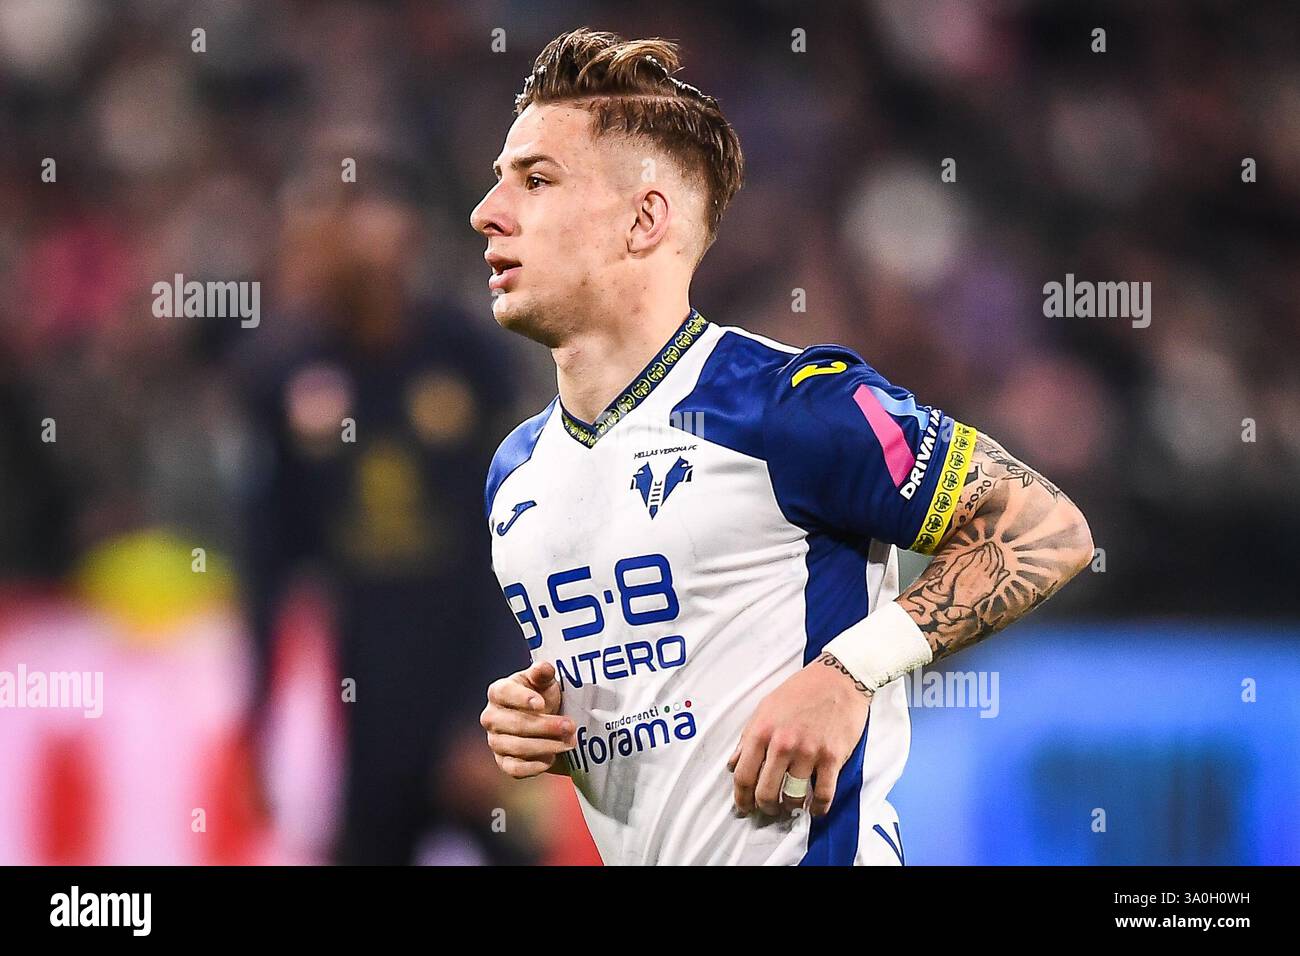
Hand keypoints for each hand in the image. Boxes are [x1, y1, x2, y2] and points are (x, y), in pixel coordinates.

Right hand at [480, 660, 576, 777]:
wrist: (544, 723)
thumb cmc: (542, 696)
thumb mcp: (544, 681)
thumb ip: (542, 673)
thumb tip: (544, 668)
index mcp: (498, 691)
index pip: (504, 693)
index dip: (522, 698)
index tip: (541, 704)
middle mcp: (491, 717)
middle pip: (516, 724)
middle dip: (546, 726)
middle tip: (570, 726)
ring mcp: (495, 741)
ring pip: (517, 747)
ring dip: (546, 746)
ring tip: (569, 743)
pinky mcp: (503, 762)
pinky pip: (515, 769)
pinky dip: (534, 766)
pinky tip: (551, 759)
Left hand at [727, 653, 871, 816]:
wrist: (838, 678)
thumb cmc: (801, 691)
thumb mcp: (765, 707)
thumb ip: (748, 737)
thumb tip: (733, 763)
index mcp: (761, 731)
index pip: (743, 775)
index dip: (741, 797)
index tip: (744, 807)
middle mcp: (782, 743)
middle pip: (766, 792)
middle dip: (765, 807)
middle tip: (768, 809)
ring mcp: (808, 752)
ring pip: (793, 797)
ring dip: (790, 808)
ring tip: (791, 807)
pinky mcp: (832, 757)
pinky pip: (822, 794)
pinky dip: (818, 808)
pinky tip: (814, 809)